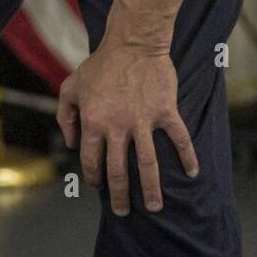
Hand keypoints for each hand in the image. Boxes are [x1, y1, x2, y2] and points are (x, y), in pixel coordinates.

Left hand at [57, 42, 197, 215]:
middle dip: (119, 195)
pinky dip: (187, 157)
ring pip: (148, 164)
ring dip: (151, 188)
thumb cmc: (98, 65)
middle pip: (118, 170)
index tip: (97, 187)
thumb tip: (71, 143)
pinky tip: (192, 172)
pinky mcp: (165, 112)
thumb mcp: (69, 87)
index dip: (93, 176)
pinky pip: (179, 139)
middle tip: (122, 211)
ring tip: (154, 207)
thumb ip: (64, 116)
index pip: (91, 159)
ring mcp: (142, 121)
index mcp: (93, 122)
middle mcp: (117, 126)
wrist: (131, 44)